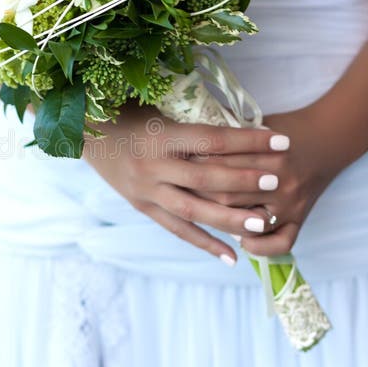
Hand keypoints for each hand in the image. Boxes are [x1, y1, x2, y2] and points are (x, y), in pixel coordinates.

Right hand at [82, 102, 291, 264]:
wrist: (86, 132)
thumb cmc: (132, 113)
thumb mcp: (162, 111)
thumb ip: (197, 126)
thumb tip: (247, 130)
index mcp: (161, 135)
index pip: (212, 140)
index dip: (248, 140)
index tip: (281, 140)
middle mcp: (152, 166)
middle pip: (205, 177)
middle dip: (243, 181)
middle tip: (276, 182)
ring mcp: (146, 191)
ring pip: (193, 210)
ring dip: (229, 219)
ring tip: (261, 224)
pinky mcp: (143, 208)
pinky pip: (177, 230)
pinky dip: (204, 243)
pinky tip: (232, 256)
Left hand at [194, 102, 345, 257]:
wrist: (327, 137)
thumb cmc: (282, 130)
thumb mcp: (257, 125)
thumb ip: (228, 139)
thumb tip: (189, 149)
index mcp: (269, 154)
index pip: (221, 166)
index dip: (195, 167)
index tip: (178, 166)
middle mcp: (282, 182)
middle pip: (227, 196)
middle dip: (200, 195)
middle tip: (181, 192)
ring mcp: (292, 205)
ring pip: (246, 222)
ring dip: (223, 222)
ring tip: (203, 215)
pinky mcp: (301, 220)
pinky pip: (279, 244)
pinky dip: (258, 247)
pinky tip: (243, 241)